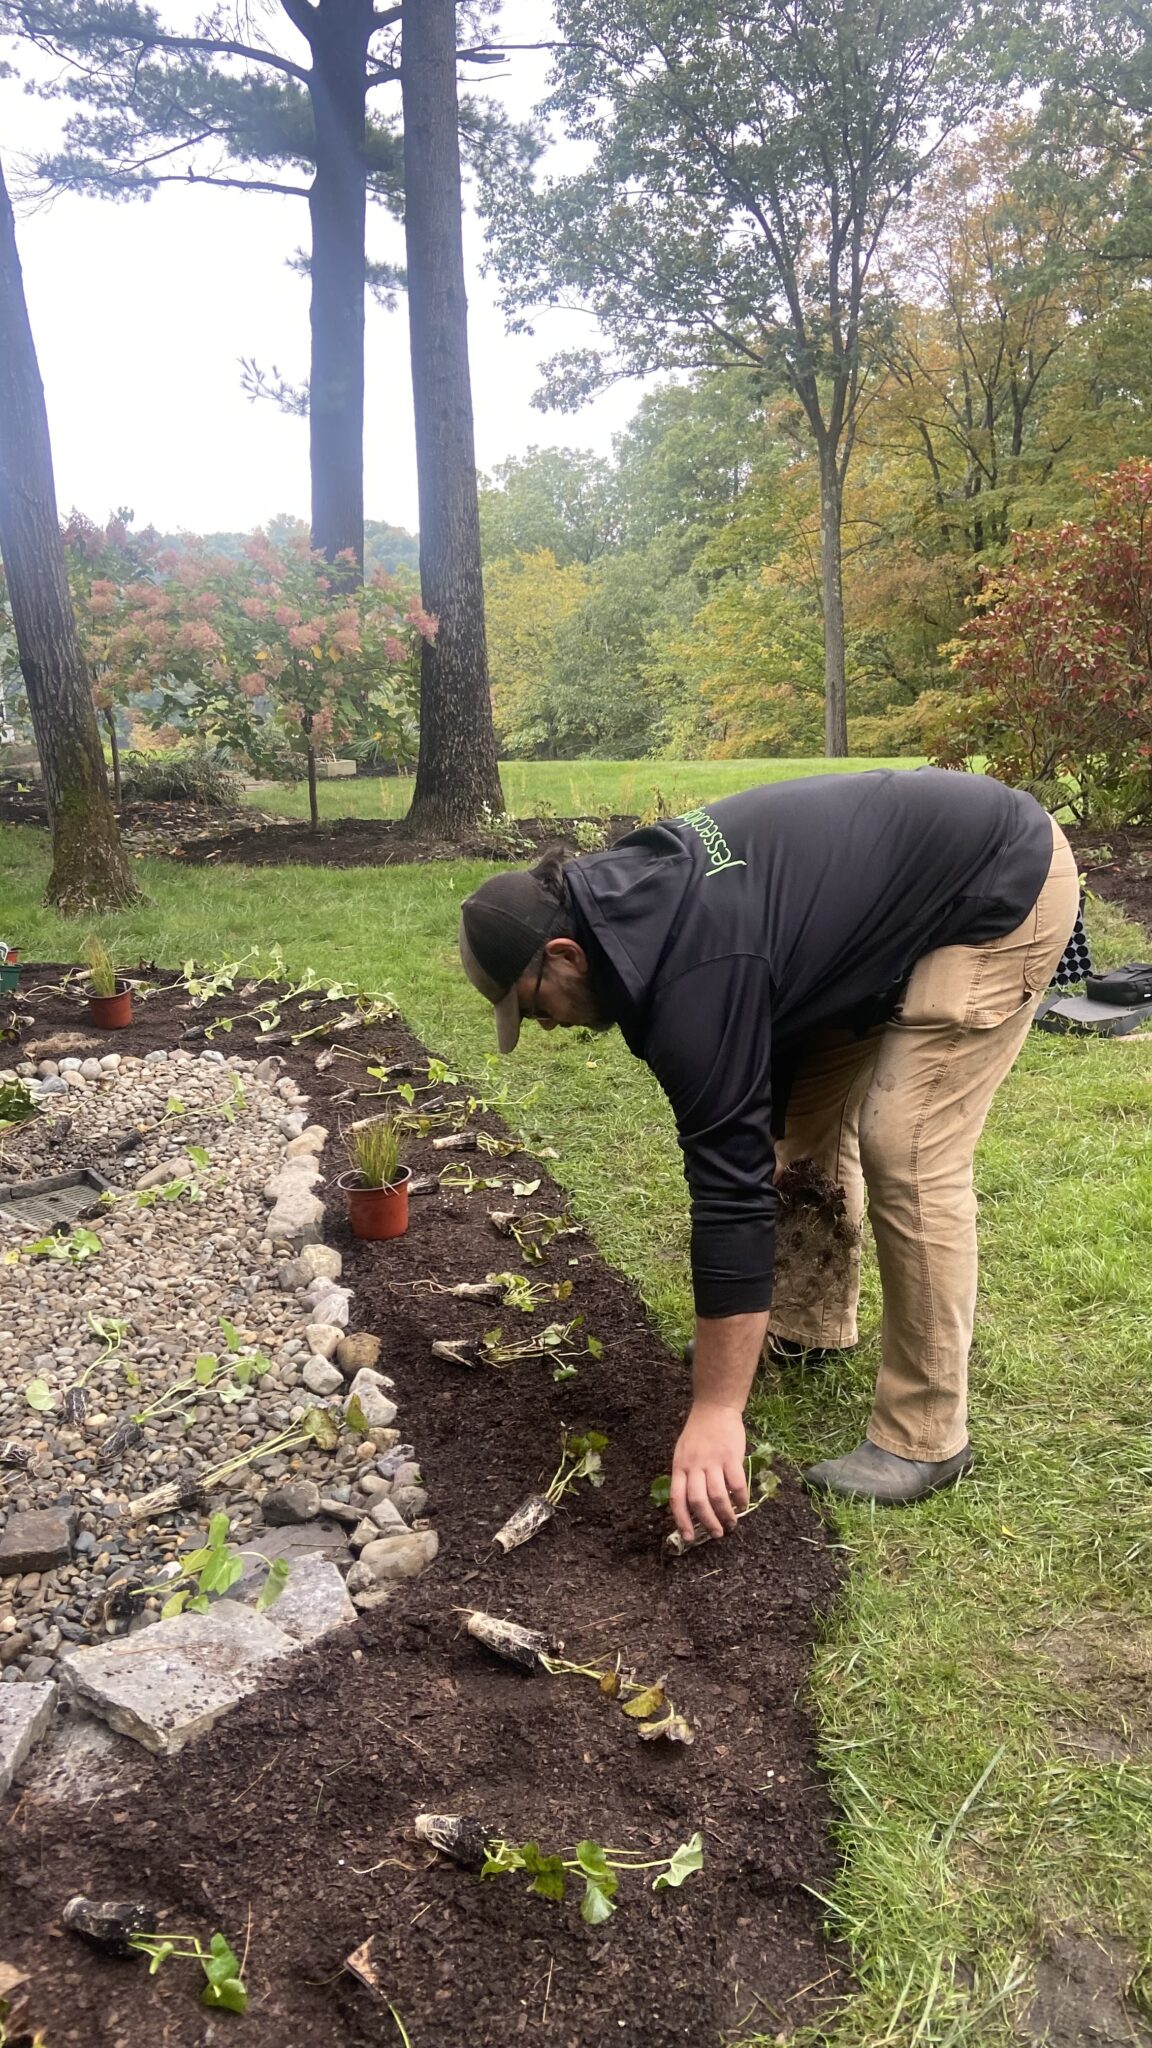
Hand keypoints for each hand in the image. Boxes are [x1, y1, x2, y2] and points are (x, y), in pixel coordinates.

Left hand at [670, 1402, 747, 1542]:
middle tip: (717, 1534)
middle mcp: (694, 1466)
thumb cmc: (699, 1432)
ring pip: (717, 1496)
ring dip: (725, 1514)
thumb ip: (687, 1475)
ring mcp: (712, 1461)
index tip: (689, 1537)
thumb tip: (693, 1505)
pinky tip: (743, 1504)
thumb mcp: (683, 1453)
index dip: (682, 1521)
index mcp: (680, 1467)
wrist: (715, 1408)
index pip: (677, 1499)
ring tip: (731, 1523)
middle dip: (707, 1522)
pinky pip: (736, 1483)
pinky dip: (740, 1497)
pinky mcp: (731, 1457)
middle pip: (697, 1501)